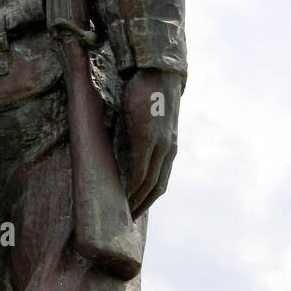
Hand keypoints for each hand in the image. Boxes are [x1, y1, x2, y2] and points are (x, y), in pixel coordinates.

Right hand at [124, 69, 182, 216]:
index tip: (135, 210)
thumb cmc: (148, 90)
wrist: (157, 69)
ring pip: (150, 183)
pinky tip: (124, 196)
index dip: (149, 197)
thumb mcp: (146, 118)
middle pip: (158, 187)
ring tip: (122, 214)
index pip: (161, 180)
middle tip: (127, 221)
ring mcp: (160, 145)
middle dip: (143, 205)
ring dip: (137, 201)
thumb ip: (139, 134)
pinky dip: (134, 186)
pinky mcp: (148, 138)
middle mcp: (168, 149)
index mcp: (169, 145)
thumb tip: (121, 146)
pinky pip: (141, 169)